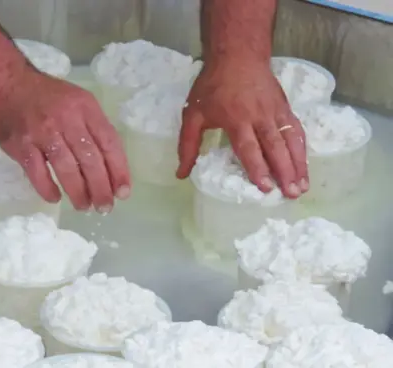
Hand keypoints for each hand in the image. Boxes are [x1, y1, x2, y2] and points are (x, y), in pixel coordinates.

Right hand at [0, 70, 130, 212]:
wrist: (7, 87)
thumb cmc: (48, 98)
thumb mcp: (78, 102)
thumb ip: (93, 128)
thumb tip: (110, 167)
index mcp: (85, 108)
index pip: (108, 142)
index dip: (118, 170)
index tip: (123, 192)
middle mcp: (66, 119)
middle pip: (89, 159)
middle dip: (100, 188)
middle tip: (105, 207)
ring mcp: (42, 133)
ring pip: (66, 168)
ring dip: (78, 192)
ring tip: (84, 207)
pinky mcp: (22, 146)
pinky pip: (38, 173)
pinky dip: (48, 188)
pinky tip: (56, 198)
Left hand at [177, 60, 308, 197]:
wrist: (238, 54)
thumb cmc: (212, 86)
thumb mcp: (193, 114)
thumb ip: (188, 145)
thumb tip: (181, 174)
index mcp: (236, 120)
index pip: (249, 148)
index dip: (257, 168)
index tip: (265, 187)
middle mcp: (260, 117)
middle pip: (275, 148)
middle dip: (284, 172)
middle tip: (291, 194)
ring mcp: (275, 112)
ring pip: (290, 141)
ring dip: (298, 164)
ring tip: (302, 186)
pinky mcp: (285, 108)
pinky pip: (296, 131)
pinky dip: (302, 149)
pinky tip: (304, 165)